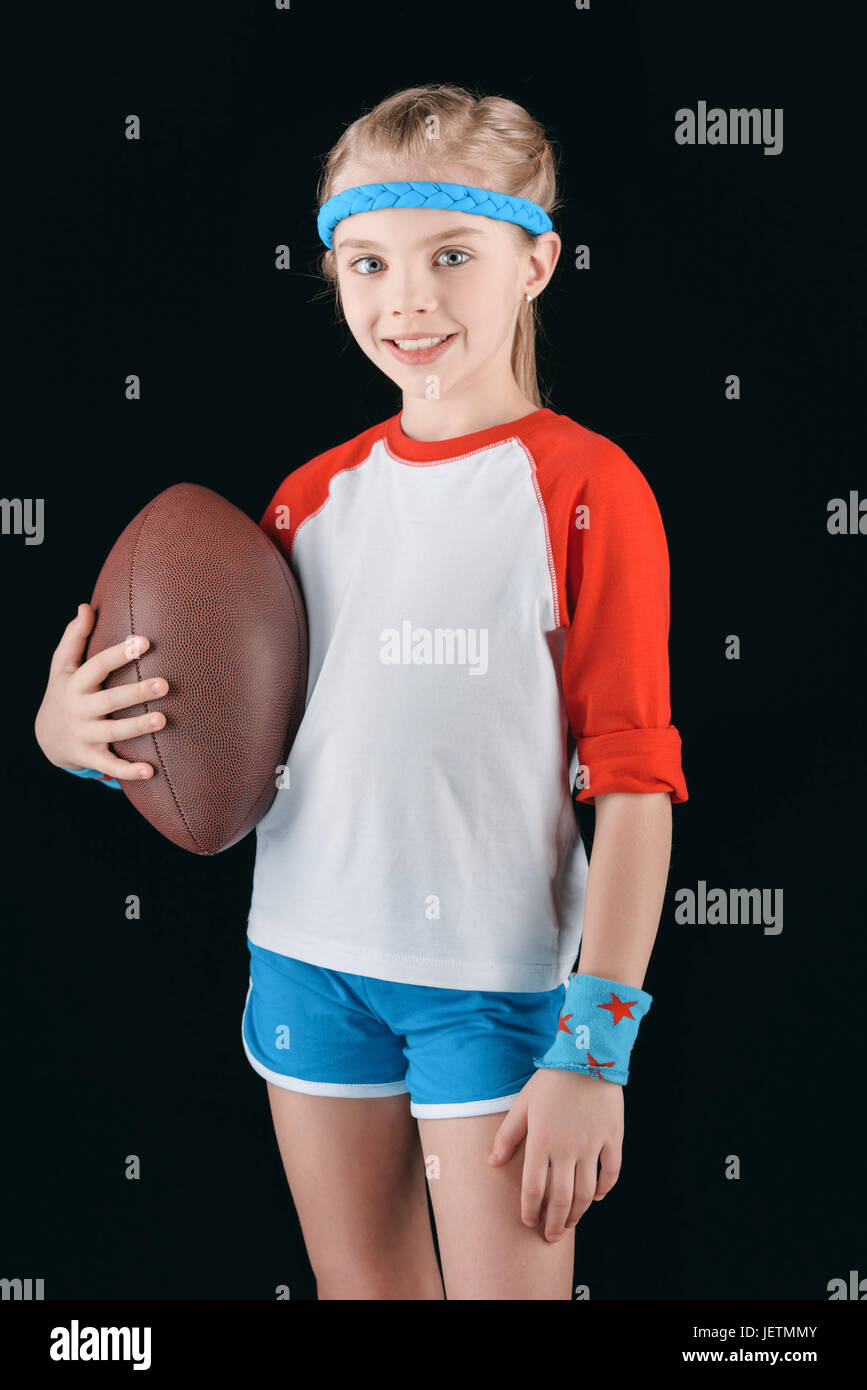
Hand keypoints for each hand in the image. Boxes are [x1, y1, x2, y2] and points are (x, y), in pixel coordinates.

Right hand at [34, 603, 168, 779]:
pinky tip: (151, 771)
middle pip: (109, 700)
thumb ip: (75, 637)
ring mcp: (85, 735)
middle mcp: (79, 709)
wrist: (47, 737)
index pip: (97, 666)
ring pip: (113, 732)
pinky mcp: (90, 757)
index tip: (143, 642)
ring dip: (137, 728)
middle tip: (164, 684)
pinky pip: (110, 765)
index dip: (119, 654)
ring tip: (163, 720)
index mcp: (76, 684)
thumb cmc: (64, 692)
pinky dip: (129, 771)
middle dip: (136, 693)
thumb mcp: (62, 666)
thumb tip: (86, 607)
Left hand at [487, 1067, 622, 1241]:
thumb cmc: (550, 1081)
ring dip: (578, 1212)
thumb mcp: (522, 1105)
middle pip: (561, 1198)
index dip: (530, 1210)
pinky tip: (596, 1197)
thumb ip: (507, 1136)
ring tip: (570, 1222)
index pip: (533, 1188)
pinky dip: (604, 1190)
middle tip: (551, 1236)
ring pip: (586, 1192)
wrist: (587, 1057)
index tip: (528, 1222)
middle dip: (555, 1223)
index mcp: (541, 1141)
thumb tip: (492, 1163)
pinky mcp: (613, 1139)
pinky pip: (611, 1173)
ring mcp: (592, 1145)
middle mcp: (566, 1149)